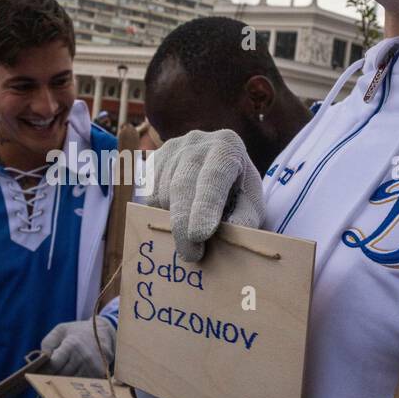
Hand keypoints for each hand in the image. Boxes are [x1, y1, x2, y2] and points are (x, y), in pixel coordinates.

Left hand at [41, 319, 115, 379]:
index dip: (43, 370)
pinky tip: (72, 375)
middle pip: (61, 377)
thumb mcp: (60, 331)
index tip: (37, 373)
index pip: (53, 366)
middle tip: (45, 377)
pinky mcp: (99, 375)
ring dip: (63, 382)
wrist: (103, 333)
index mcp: (72, 345)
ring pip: (70, 384)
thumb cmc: (77, 332)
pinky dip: (74, 383)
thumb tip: (40, 362)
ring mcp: (93, 368)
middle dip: (52, 377)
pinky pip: (80, 385)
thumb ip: (47, 344)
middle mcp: (84, 357)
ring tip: (60, 375)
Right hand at [146, 130, 264, 261]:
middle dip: (183, 224)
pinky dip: (161, 213)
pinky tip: (177, 214)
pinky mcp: (152, 161)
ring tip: (191, 230)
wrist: (215, 162)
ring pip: (162, 194)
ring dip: (173, 220)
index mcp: (226, 146)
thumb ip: (245, 216)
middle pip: (182, 186)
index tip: (200, 236)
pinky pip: (148, 195)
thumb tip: (230, 234)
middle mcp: (195, 143)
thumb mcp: (250, 200)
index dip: (205, 206)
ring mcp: (169, 149)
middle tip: (190, 254)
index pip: (213, 176)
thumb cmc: (236, 187)